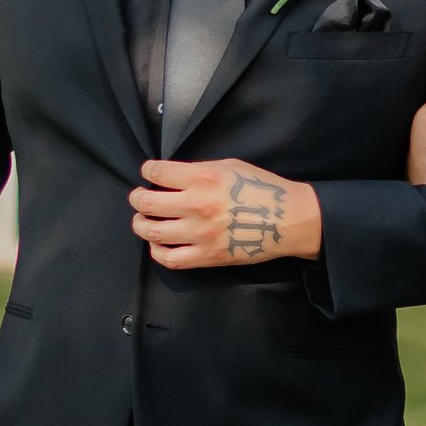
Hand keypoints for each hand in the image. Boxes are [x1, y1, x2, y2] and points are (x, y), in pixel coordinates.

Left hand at [130, 158, 322, 268]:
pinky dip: (157, 251)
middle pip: (147, 203)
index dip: (148, 170)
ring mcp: (201, 234)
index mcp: (204, 178)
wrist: (288, 220)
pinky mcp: (207, 256)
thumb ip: (199, 170)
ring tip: (142, 220)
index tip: (149, 172)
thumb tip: (172, 177)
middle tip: (138, 196)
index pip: (158, 173)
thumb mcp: (230, 166)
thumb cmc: (262, 188)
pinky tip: (158, 244)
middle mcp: (198, 206)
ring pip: (152, 232)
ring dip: (140, 224)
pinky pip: (170, 259)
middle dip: (137, 198)